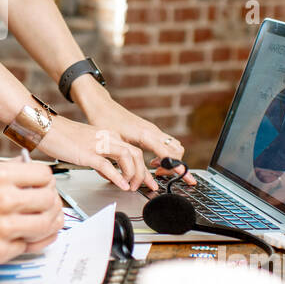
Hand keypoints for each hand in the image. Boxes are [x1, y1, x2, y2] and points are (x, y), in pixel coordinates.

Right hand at [0, 161, 64, 276]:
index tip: (44, 186)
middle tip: (49, 205)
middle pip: (50, 200)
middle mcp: (5, 199)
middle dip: (52, 202)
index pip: (44, 176)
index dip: (47, 181)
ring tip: (47, 222)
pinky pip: (30, 246)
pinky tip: (35, 238)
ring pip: (46, 224)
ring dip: (50, 223)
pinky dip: (36, 242)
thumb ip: (1, 174)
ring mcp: (4, 227)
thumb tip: (23, 169)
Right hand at [33, 115, 152, 192]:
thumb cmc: (63, 137)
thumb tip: (109, 173)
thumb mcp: (89, 146)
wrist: (47, 128)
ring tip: (131, 187)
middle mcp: (108, 137)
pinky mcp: (88, 153)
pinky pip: (108, 166)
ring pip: (127, 157)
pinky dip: (118, 177)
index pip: (133, 150)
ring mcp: (98, 144)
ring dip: (132, 174)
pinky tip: (121, 185)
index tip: (144, 179)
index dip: (141, 167)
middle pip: (136, 154)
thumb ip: (100, 158)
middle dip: (142, 172)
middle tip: (142, 186)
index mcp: (109, 135)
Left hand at [74, 89, 195, 187]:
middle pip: (178, 150)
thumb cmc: (104, 121)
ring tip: (156, 168)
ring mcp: (153, 130)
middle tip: (159, 174)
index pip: (168, 154)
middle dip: (175, 165)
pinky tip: (152, 161)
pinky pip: (166, 143)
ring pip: (174, 146)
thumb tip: (132, 175)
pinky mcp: (150, 130)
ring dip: (171, 160)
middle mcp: (153, 131)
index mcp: (146, 135)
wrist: (101, 106)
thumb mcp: (114, 143)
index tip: (183, 178)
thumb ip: (126, 158)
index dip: (176, 168)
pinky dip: (166, 154)